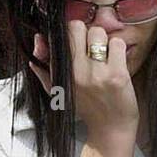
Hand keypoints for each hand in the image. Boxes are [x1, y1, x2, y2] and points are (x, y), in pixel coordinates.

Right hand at [27, 24, 138, 143]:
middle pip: (77, 26)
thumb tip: (37, 41)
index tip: (75, 41)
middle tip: (92, 46)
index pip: (59, 35)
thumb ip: (44, 68)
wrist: (110, 130)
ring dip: (104, 40)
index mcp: (62, 73)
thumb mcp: (58, 91)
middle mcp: (77, 72)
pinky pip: (117, 44)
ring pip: (98, 32)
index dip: (68, 33)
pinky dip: (118, 49)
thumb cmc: (86, 109)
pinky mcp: (117, 75)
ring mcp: (97, 73)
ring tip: (105, 56)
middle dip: (85, 32)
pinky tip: (117, 62)